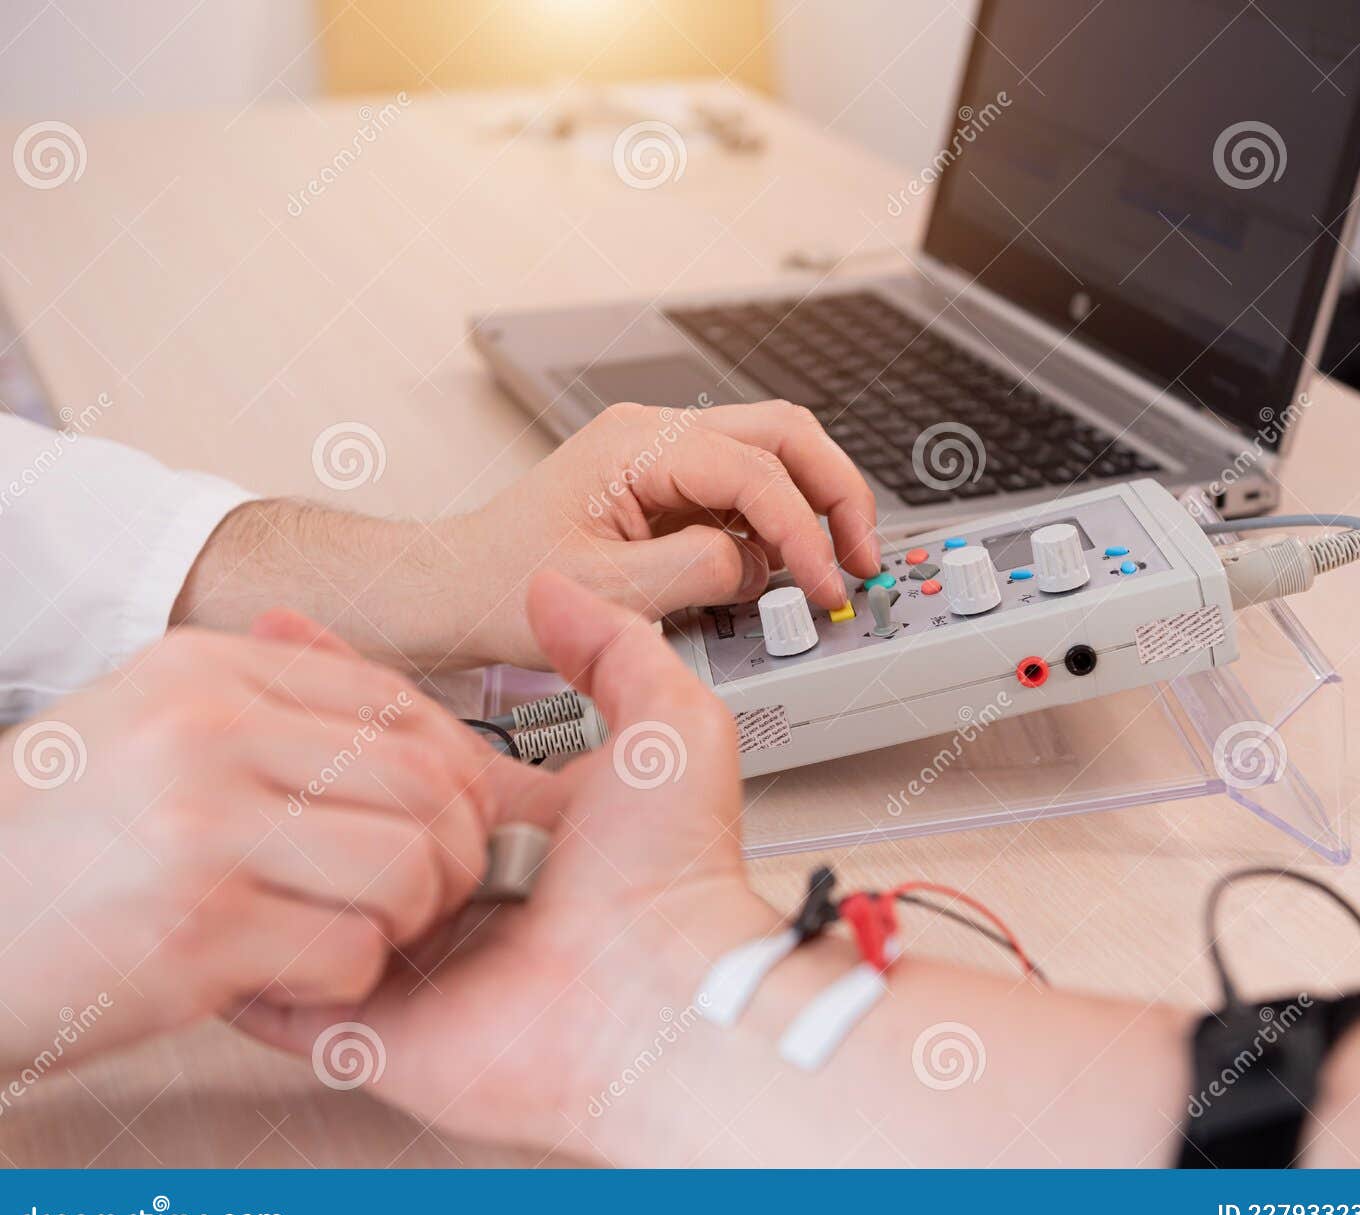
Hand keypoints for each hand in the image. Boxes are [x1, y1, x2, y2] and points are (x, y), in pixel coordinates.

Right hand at [0, 617, 544, 1070]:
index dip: (455, 765)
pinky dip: (345, 978)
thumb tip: (412, 718)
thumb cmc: (54, 834)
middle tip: (433, 887)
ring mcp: (199, 832)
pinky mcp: (192, 935)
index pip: (399, 700)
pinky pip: (350, 956)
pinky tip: (292, 974)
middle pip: (427, 783)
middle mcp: (208, 733)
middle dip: (456, 849)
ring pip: (408, 869)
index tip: (453, 811)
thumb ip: (269, 703)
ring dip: (409, 918)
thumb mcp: (143, 720)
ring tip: (362, 930)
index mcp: (206, 670)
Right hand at [235, 571, 778, 1150]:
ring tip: (334, 836)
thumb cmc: (675, 876)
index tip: (277, 628)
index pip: (394, 739)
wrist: (662, 1001)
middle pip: (340, 801)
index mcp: (503, 815)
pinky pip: (279, 979)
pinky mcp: (366, 1020)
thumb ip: (614, 646)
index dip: (338, 687)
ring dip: (302, 841)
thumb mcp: (669, 726)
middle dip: (317, 758)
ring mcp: (401, 952)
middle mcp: (446, 881)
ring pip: (303, 874)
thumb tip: (551, 587)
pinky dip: (256, 945)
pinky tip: (228, 898)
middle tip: (320, 741)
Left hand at [447, 400, 881, 668]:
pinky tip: (784, 569)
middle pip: (786, 433)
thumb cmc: (500, 585)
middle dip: (837, 491)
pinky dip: (779, 527)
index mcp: (638, 445)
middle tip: (863, 554)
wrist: (454, 589)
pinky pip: (745, 492)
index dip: (805, 529)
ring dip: (815, 505)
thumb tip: (761, 565)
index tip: (825, 582)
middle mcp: (657, 436)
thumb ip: (698, 570)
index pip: (756, 470)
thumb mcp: (608, 592)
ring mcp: (664, 458)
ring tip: (833, 564)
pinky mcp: (669, 489)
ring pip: (775, 455)